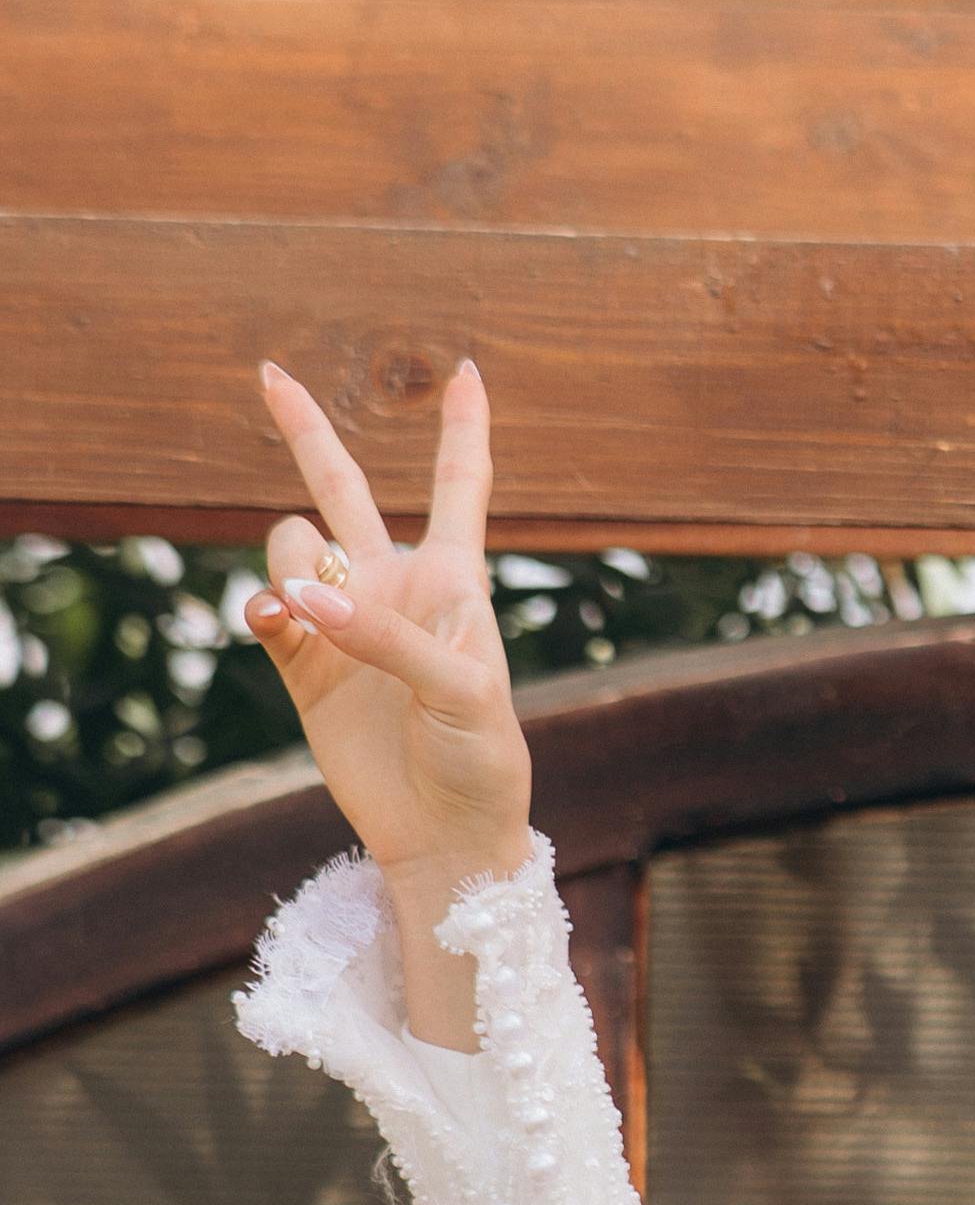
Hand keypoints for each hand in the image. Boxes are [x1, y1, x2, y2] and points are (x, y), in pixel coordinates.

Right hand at [245, 360, 529, 892]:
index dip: (464, 430)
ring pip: (292, 546)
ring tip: (310, 612)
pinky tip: (278, 621)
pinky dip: (262, 606)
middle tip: (270, 373)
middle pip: (342, 488)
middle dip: (307, 431)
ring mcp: (343, 623)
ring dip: (289, 560)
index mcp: (455, 582)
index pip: (460, 487)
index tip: (469, 370)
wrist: (445, 834)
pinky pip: (265, 610)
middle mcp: (392, 589)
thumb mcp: (463, 693)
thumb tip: (303, 596)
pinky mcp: (303, 665)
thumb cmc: (481, 759)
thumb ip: (389, 639)